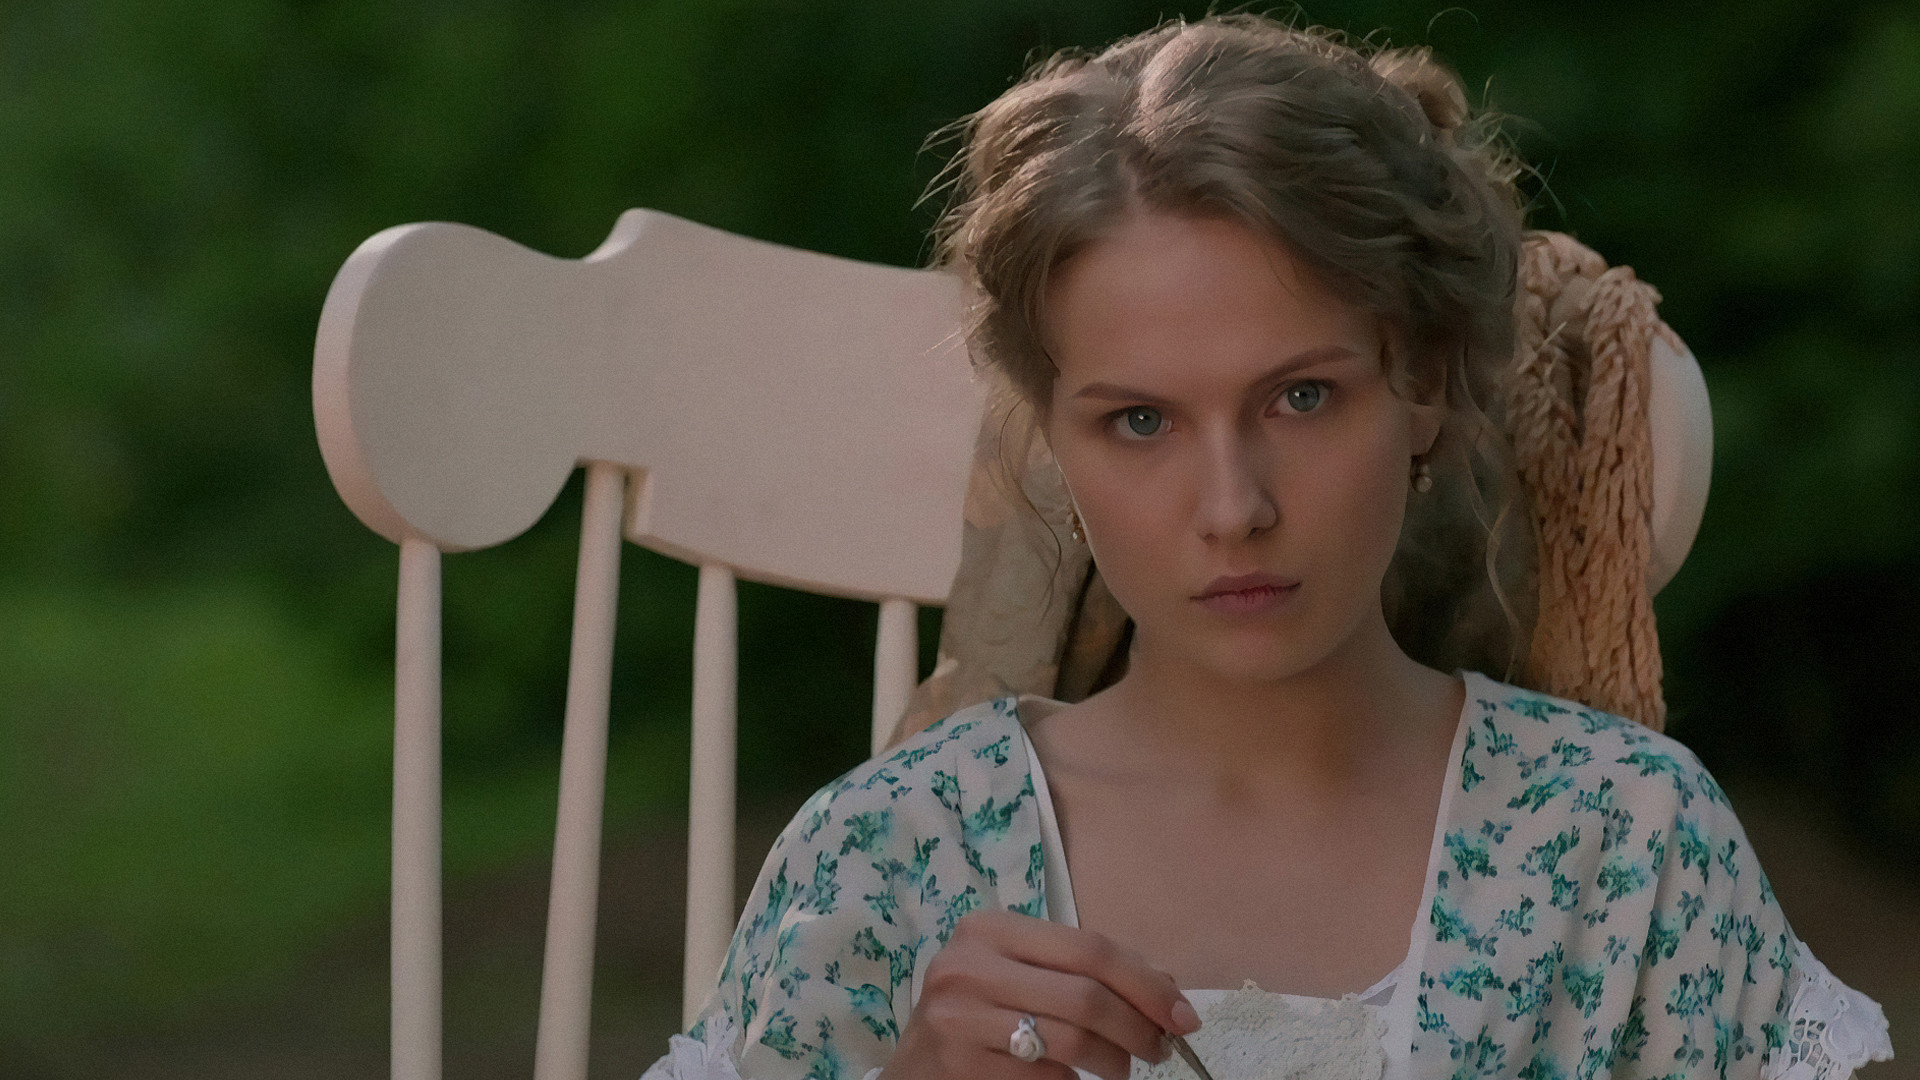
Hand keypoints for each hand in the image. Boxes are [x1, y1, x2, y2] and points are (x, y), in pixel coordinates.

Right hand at [886, 909, 1202, 1079]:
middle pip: (1086, 995)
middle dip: (1139, 1026)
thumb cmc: (976, 1015)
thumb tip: (1167, 988)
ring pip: (1073, 1041)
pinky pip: (1047, 1077)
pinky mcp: (962, 1067)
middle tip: (1161, 1048)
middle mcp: (968, 966)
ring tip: (1123, 1069)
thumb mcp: (1018, 976)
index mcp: (988, 929)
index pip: (1089, 948)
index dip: (1145, 982)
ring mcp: (959, 1019)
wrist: (913, 1070)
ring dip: (1116, 1062)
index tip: (1183, 1014)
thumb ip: (1081, 973)